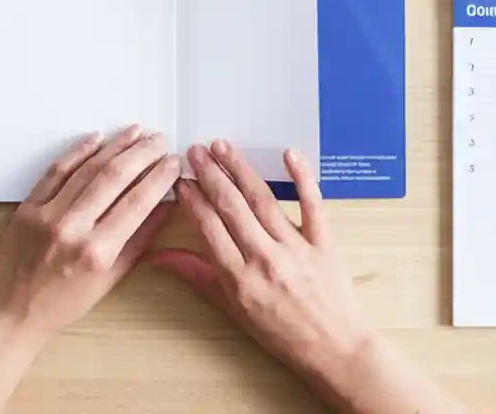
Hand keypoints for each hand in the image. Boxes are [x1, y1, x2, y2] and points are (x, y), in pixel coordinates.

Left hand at [0, 126, 181, 413]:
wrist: (8, 312)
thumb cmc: (60, 304)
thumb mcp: (109, 281)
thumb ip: (139, 242)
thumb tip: (165, 208)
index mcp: (97, 253)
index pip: (137, 202)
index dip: (159, 177)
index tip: (174, 162)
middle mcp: (72, 229)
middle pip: (115, 177)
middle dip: (143, 153)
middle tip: (160, 140)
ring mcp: (47, 214)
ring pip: (88, 168)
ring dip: (116, 146)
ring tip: (136, 132)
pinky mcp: (28, 206)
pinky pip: (57, 170)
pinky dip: (79, 151)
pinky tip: (97, 138)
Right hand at [152, 141, 372, 389]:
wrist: (334, 349)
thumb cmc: (282, 334)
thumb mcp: (233, 311)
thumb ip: (198, 276)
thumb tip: (161, 257)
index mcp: (239, 279)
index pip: (209, 228)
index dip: (192, 200)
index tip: (180, 180)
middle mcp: (264, 259)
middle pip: (232, 207)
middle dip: (210, 175)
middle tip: (195, 151)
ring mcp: (296, 248)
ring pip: (263, 200)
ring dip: (240, 170)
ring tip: (223, 146)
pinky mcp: (324, 243)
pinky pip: (313, 204)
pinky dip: (302, 177)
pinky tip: (288, 154)